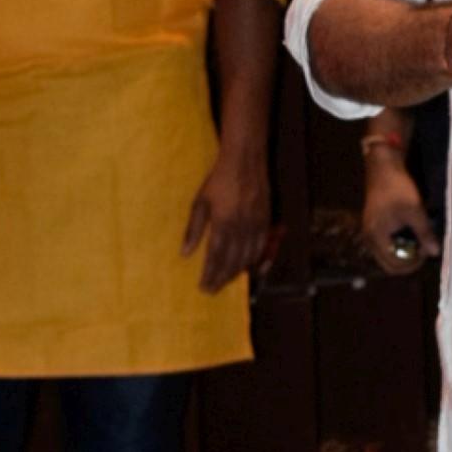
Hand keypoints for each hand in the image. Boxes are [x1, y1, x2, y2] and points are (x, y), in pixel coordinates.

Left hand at [182, 146, 272, 293]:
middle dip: (222, 278)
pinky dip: (257, 261)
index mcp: (224, 224)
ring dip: (237, 272)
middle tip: (213, 290)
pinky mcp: (267, 220)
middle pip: (233, 261)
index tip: (203, 287)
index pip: (216, 257)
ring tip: (227, 281)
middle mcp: (242, 228)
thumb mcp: (200, 202)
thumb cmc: (218, 180)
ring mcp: (257, 225)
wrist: (245, 161)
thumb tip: (185, 253)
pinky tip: (251, 268)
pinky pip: (263, 247)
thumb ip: (194, 229)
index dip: (210, 274)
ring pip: (249, 257)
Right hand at [361, 143, 435, 274]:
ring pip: (389, 254)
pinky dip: (399, 242)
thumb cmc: (398, 187)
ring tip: (419, 239)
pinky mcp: (375, 224)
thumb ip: (424, 233)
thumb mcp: (415, 210)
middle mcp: (370, 238)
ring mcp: (371, 231)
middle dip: (408, 261)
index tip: (426, 252)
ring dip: (404, 251)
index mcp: (376, 237)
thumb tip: (435, 253)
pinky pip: (387, 243)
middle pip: (390, 264)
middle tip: (424, 249)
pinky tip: (411, 230)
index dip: (412, 264)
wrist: (383, 166)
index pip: (394, 266)